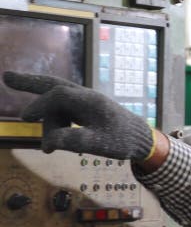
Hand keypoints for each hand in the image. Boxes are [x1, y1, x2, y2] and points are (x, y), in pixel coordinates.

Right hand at [3, 71, 154, 160]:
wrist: (141, 138)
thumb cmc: (122, 141)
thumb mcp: (99, 144)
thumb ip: (74, 141)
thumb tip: (47, 143)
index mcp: (90, 101)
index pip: (59, 95)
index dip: (40, 104)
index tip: (26, 118)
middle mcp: (85, 97)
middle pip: (53, 84)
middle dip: (29, 82)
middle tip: (6, 76)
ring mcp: (84, 102)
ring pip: (56, 105)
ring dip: (48, 124)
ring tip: (49, 149)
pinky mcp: (84, 110)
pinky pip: (62, 111)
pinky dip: (54, 123)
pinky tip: (52, 142)